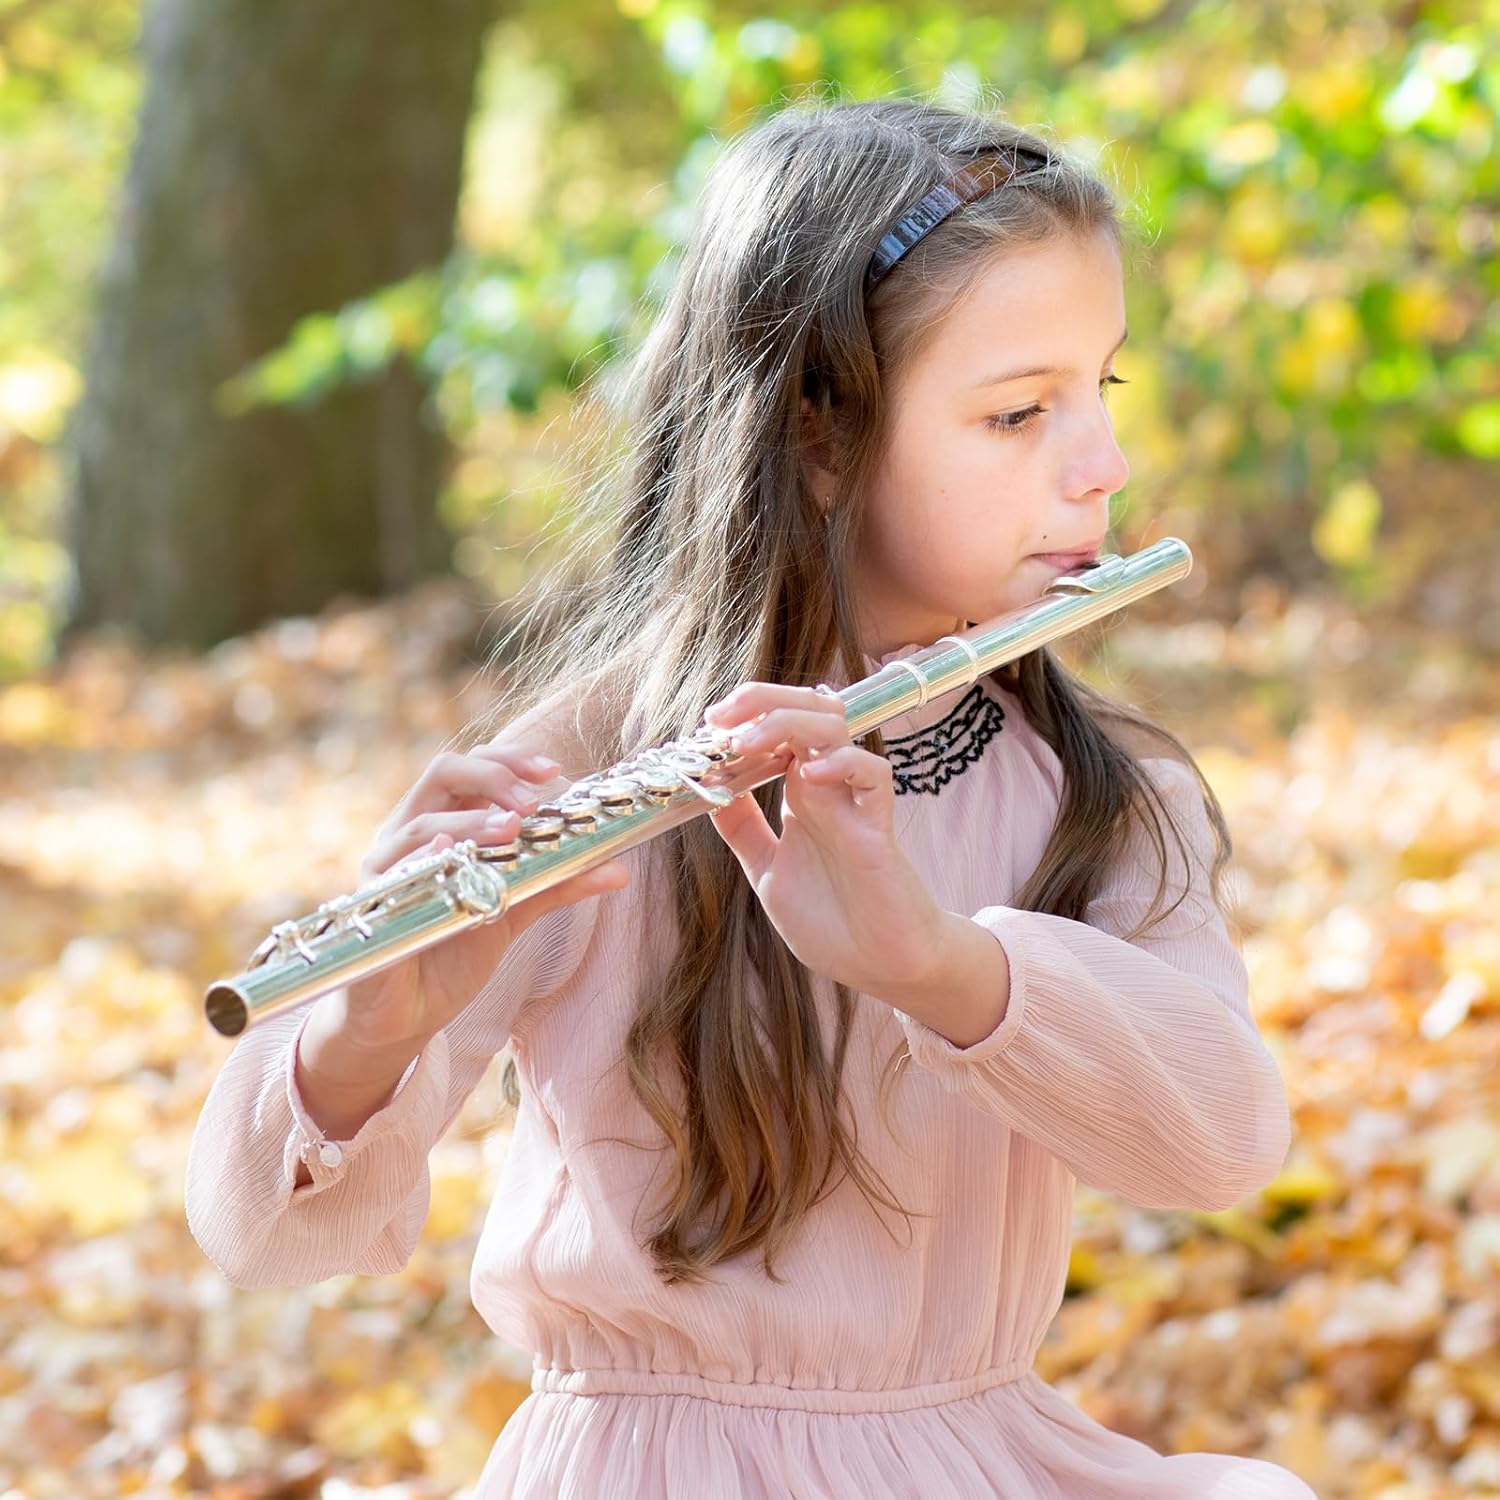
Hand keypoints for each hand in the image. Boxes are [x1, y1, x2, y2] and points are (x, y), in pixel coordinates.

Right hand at [333, 738, 628, 1054]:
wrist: (405, 1016)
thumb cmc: (452, 951)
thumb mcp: (512, 911)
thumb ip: (556, 884)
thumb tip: (618, 870)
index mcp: (443, 822)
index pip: (473, 767)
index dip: (511, 760)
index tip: (554, 772)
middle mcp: (409, 835)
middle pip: (443, 774)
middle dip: (492, 778)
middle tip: (532, 803)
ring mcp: (383, 869)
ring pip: (420, 824)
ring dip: (468, 823)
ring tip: (510, 830)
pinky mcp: (368, 910)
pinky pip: (390, 877)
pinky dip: (421, 861)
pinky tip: (448, 857)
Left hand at [701, 682, 945, 995]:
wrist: (879, 967)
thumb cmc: (831, 921)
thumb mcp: (769, 871)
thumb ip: (744, 831)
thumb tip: (710, 792)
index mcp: (799, 794)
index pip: (777, 726)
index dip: (742, 716)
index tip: (706, 728)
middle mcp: (826, 788)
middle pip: (805, 709)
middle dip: (761, 700)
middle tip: (719, 717)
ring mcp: (852, 804)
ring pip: (834, 727)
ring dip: (787, 723)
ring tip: (746, 743)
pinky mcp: (877, 830)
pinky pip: (873, 776)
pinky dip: (842, 764)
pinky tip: (808, 777)